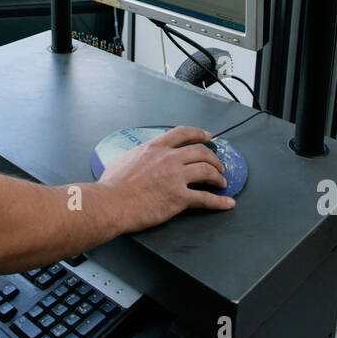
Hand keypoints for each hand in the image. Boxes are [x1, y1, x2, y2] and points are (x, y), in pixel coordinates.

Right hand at [97, 126, 235, 232]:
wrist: (110, 204)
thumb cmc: (112, 186)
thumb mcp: (122, 160)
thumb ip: (136, 156)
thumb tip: (135, 158)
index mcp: (155, 148)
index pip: (183, 133)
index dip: (199, 134)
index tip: (208, 136)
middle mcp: (168, 159)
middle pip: (201, 152)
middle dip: (214, 158)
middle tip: (219, 165)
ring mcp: (175, 177)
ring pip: (207, 171)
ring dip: (219, 177)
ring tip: (222, 182)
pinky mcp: (179, 198)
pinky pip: (206, 198)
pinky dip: (219, 201)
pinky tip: (226, 202)